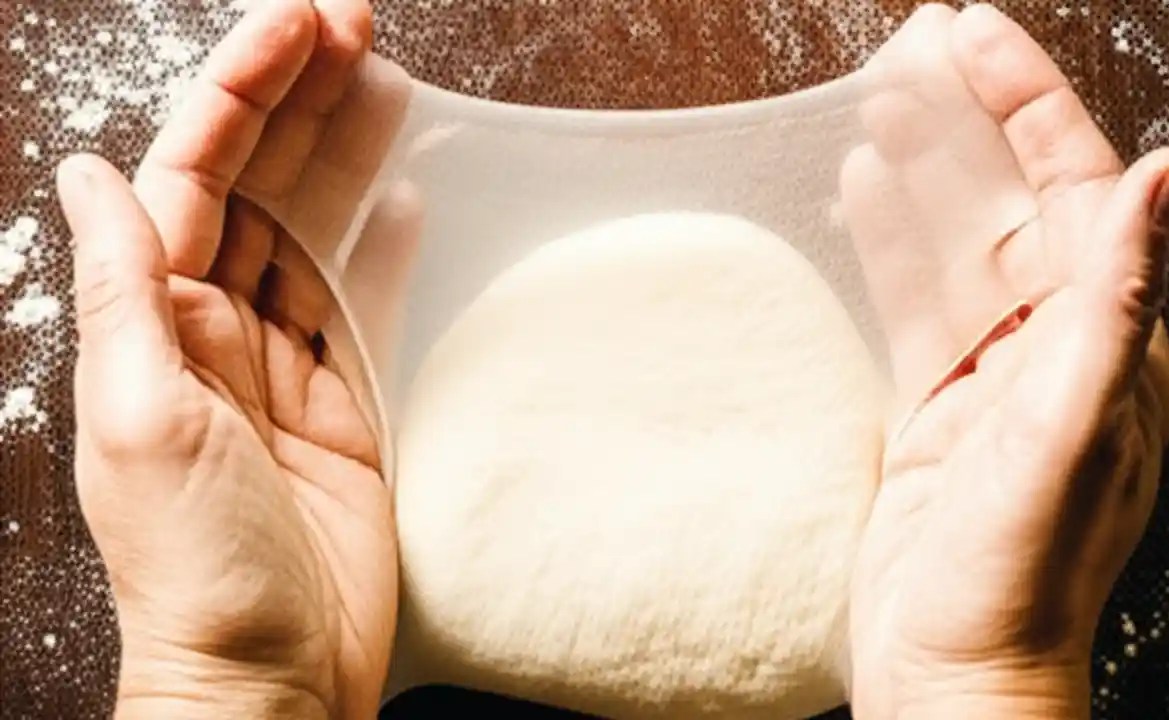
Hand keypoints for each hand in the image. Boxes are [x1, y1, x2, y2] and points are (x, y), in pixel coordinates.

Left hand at [62, 1, 398, 716]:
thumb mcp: (143, 415)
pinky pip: (358, 303)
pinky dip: (380, 247)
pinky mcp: (342, 403)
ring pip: (310, 231)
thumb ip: (123, 287)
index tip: (298, 26)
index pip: (195, 175)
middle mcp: (213, 331)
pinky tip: (402, 196)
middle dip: (298, 99)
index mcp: (156, 322)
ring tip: (382, 80)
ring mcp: (281, 365)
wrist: (269, 678)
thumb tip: (83, 170)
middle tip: (353, 24)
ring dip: (342, 155)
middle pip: (257, 186)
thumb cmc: (197, 566)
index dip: (242, 92)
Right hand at [843, 6, 1168, 718]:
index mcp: (1111, 344)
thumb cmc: (1019, 575)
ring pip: (955, 244)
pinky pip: (915, 303)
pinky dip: (888, 244)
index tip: (973, 38)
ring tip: (879, 104)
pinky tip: (862, 196)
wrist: (952, 672)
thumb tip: (1163, 179)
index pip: (1076, 188)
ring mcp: (994, 376)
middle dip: (967, 122)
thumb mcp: (1068, 430)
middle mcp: (1060, 349)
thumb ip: (1111, 300)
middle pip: (1010, 203)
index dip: (1028, 104)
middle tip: (917, 49)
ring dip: (921, 173)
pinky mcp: (937, 405)